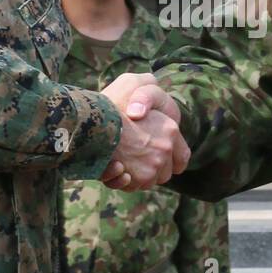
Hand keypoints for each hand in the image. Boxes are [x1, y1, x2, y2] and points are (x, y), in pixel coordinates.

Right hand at [99, 73, 189, 190]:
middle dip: (152, 170)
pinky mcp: (139, 178)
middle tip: (133, 159)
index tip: (160, 161)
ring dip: (136, 176)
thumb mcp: (132, 86)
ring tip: (120, 162)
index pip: (182, 157)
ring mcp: (154, 165)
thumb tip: (143, 113)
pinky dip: (122, 181)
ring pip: (149, 181)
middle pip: (165, 173)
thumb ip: (146, 99)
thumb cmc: (107, 103)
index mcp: (170, 129)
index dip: (172, 161)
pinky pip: (133, 186)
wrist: (89, 121)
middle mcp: (166, 148)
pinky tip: (114, 168)